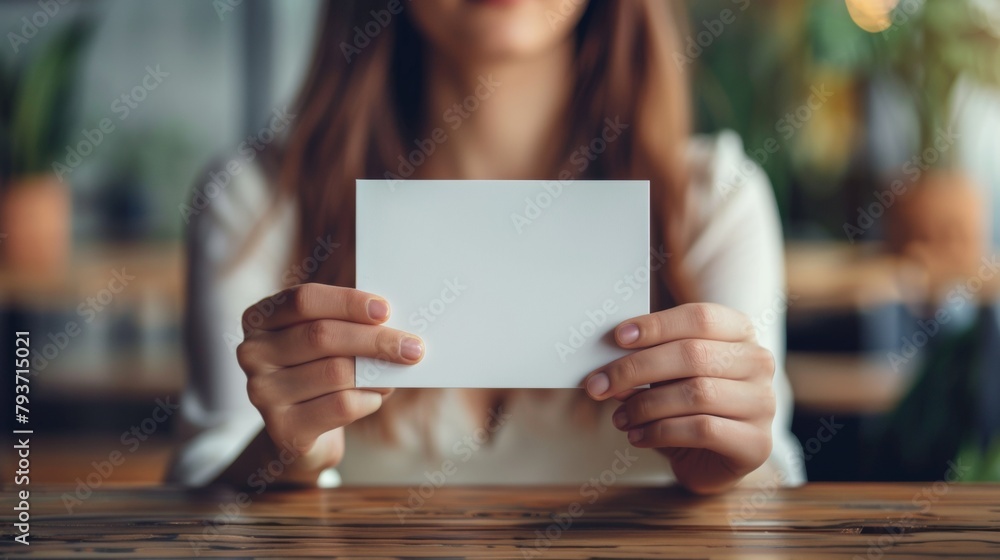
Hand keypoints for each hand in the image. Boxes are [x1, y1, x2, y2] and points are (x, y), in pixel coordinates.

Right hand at [236, 283, 423, 479]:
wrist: (298, 432)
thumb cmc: (319, 372)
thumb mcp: (325, 342)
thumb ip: (347, 325)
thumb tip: (395, 323)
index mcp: (261, 318)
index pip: (304, 300)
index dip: (347, 302)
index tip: (385, 310)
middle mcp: (253, 352)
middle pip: (322, 336)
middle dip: (375, 340)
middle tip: (413, 347)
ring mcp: (262, 392)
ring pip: (336, 372)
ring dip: (378, 373)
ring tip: (397, 374)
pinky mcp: (283, 428)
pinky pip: (341, 406)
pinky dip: (369, 400)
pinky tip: (375, 397)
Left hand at [583, 303, 775, 493]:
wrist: (713, 458)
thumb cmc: (687, 406)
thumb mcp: (666, 376)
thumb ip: (646, 364)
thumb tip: (609, 368)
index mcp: (740, 332)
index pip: (700, 318)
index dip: (657, 325)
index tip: (618, 338)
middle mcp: (758, 363)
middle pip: (693, 355)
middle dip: (636, 369)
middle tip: (599, 384)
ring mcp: (762, 403)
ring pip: (696, 393)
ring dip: (645, 405)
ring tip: (619, 417)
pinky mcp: (756, 442)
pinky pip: (702, 429)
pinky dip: (660, 432)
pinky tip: (638, 436)